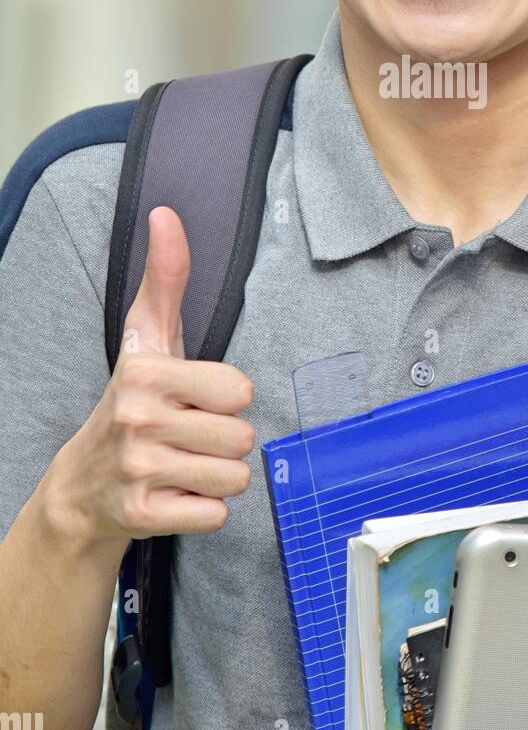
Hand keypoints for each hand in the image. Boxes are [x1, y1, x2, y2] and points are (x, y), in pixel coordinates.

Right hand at [51, 206, 254, 544]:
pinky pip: (216, 515)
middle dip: (224, 441)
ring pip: (235, 478)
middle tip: (188, 436)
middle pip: (242, 437)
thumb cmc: (134, 399)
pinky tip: (175, 493)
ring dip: (217, 476)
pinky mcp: (144, 515)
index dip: (224, 397)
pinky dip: (203, 509)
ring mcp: (139, 471)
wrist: (83, 484)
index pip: (240, 389)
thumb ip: (167, 277)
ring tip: (184, 464)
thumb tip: (166, 214)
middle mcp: (139, 420)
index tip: (193, 398)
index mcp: (146, 372)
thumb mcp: (148, 337)